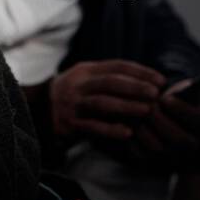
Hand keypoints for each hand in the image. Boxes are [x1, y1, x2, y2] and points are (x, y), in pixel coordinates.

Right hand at [48, 60, 166, 142]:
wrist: (38, 111)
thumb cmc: (74, 95)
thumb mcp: (87, 79)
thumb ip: (111, 78)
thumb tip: (148, 80)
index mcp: (85, 70)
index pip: (116, 66)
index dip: (140, 72)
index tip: (160, 80)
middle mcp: (77, 84)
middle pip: (110, 82)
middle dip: (135, 87)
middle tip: (156, 94)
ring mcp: (72, 104)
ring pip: (102, 103)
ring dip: (126, 106)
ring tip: (146, 110)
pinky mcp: (68, 124)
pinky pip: (92, 126)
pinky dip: (111, 129)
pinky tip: (128, 132)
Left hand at [123, 80, 199, 165]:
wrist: (176, 128)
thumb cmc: (184, 104)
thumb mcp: (197, 93)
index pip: (197, 122)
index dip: (181, 110)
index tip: (166, 98)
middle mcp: (192, 148)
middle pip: (179, 139)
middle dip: (161, 120)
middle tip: (148, 105)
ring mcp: (173, 158)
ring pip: (158, 147)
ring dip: (145, 128)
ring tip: (136, 113)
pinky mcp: (153, 163)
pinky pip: (140, 154)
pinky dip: (132, 139)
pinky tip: (129, 123)